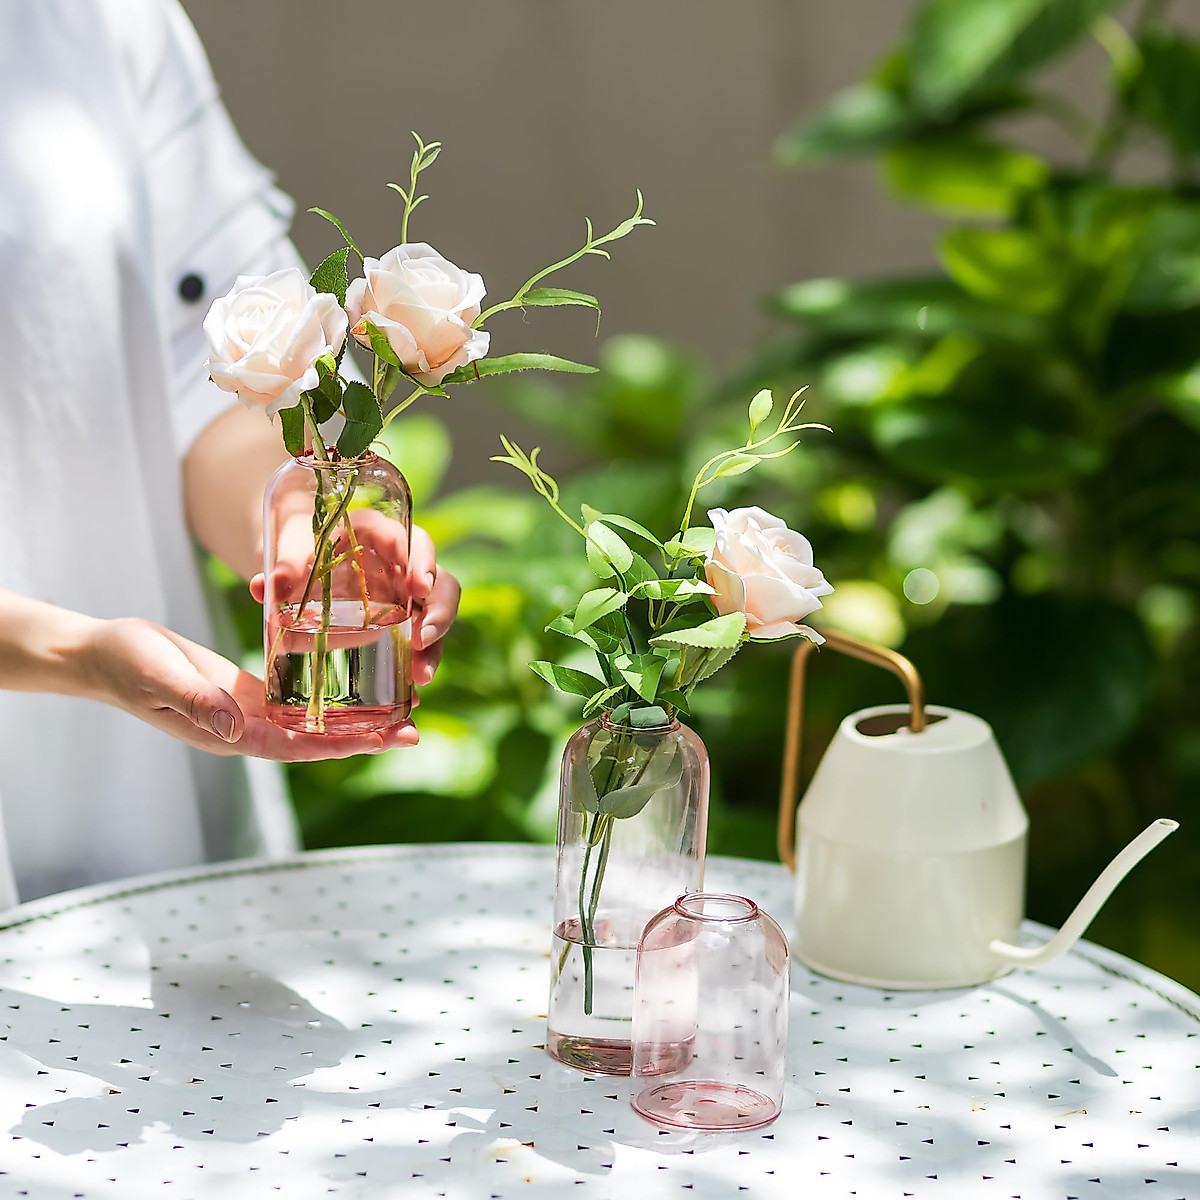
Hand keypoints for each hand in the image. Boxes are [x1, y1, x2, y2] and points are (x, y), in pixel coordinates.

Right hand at [79, 618, 417, 759]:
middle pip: (316, 738)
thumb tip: (237, 727)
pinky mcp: (248, 690)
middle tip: (415, 730)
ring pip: (312, 720)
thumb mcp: (161, 677)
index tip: (385, 740)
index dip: (343, 745)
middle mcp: (246, 728)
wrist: (104, 654)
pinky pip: (297, 697)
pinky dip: (329, 695)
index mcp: (229, 733)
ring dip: (354, 718)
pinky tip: (360, 684)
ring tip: (401, 710)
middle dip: (365, 737)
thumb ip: (198, 702)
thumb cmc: (128, 665)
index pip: (298, 746)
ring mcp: (248, 711)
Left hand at [250, 521, 459, 687]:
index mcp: (374, 533)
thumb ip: (284, 565)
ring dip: (435, 645)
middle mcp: (400, 563)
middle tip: (423, 636)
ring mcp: (405, 594)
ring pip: (436, 612)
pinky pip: (422, 641)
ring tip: (421, 676)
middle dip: (437, 609)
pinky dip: (419, 665)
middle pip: (437, 578)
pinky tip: (411, 693)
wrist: (296, 564)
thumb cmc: (297, 548)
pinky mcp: (402, 622)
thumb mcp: (289, 551)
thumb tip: (265, 587)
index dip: (418, 559)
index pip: (405, 538)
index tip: (416, 585)